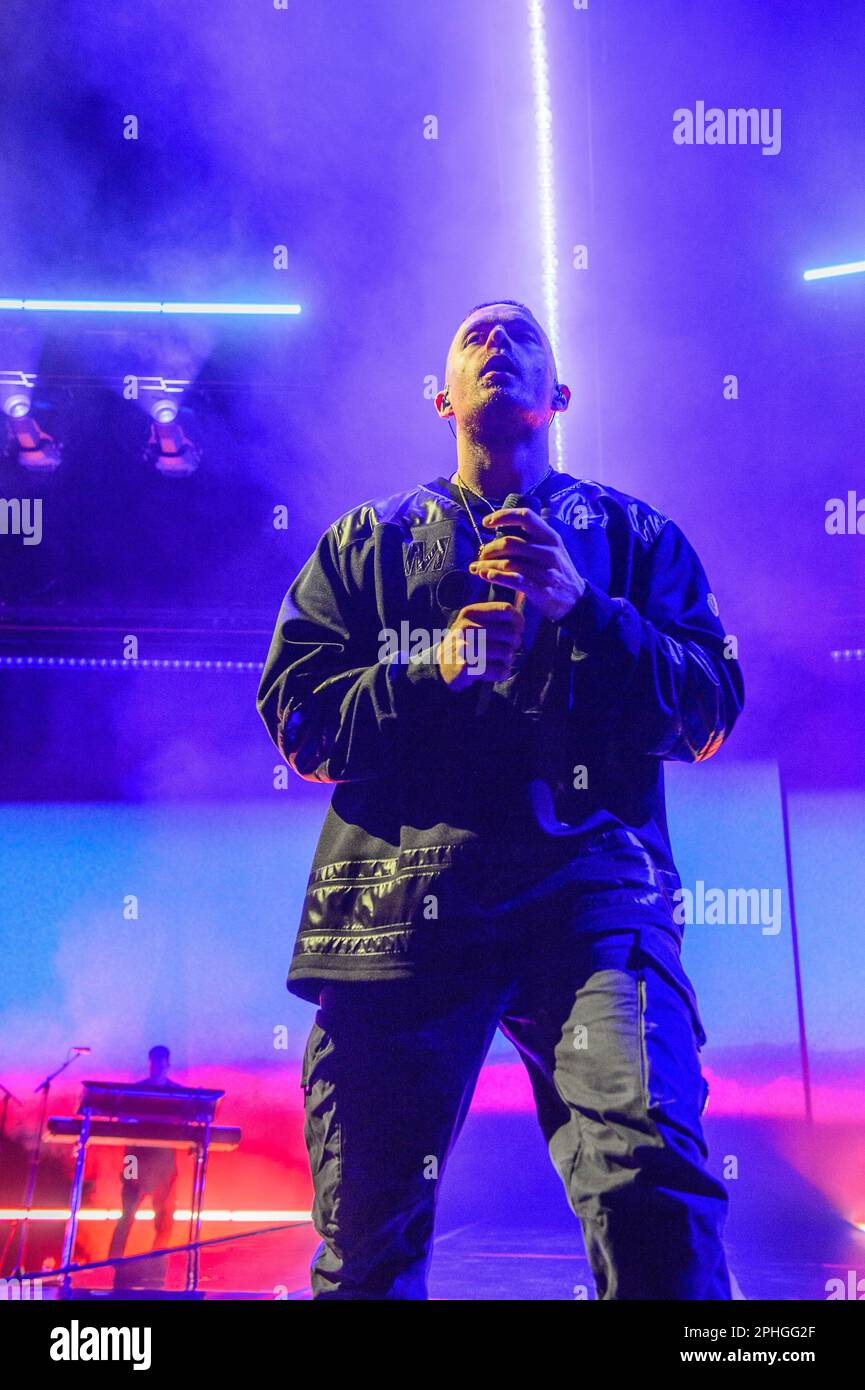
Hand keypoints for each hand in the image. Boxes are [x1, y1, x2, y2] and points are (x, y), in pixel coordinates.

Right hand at [437, 601, 524, 691]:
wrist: (444, 666)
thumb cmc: (467, 642)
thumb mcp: (475, 622)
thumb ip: (496, 618)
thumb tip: (521, 623)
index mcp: (470, 613)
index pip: (505, 610)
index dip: (518, 621)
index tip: (518, 629)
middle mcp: (466, 628)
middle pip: (510, 633)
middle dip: (515, 643)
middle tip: (510, 648)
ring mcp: (465, 648)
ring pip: (507, 653)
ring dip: (509, 659)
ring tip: (503, 660)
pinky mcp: (467, 668)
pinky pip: (499, 670)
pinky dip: (503, 672)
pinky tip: (498, 671)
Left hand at [469, 507, 585, 621]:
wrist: (576, 600)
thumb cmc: (558, 571)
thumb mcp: (552, 549)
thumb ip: (533, 539)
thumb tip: (502, 529)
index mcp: (551, 537)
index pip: (525, 517)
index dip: (503, 516)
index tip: (487, 522)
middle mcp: (549, 552)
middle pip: (510, 542)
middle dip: (490, 548)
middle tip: (481, 555)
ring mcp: (546, 571)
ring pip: (508, 562)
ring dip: (488, 564)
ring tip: (477, 568)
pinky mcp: (541, 589)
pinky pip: (514, 580)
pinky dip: (496, 576)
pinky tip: (487, 575)